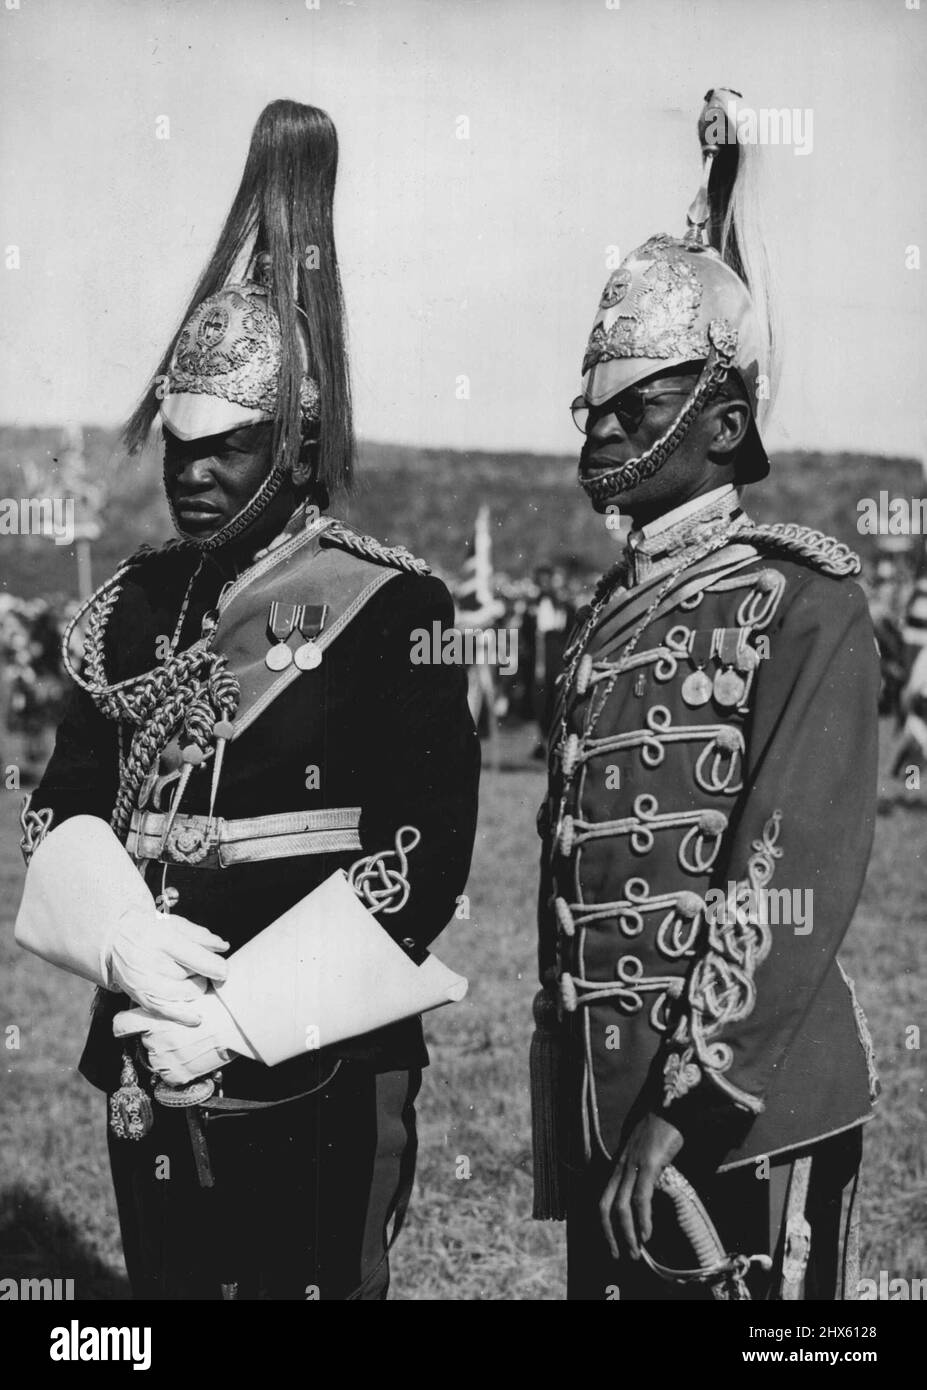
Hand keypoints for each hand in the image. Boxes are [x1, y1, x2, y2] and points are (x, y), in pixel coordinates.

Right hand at [106, 907, 228, 1024]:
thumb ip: (200, 935)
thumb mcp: (174, 924)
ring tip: (188, 978)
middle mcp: (151, 961)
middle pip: (192, 976)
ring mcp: (144, 981)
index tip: (224, 970)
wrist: (114, 940)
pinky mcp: (140, 996)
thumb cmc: (150, 930)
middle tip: (196, 967)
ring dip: (195, 988)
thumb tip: (224, 947)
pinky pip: (166, 1012)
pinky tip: (197, 1018)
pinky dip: (184, 1016)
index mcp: (161, 938)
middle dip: (202, 974)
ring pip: (185, 994)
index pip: (195, 957)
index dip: (216, 967)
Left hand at [113, 988, 255, 1086]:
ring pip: (157, 1060)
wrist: (235, 1022)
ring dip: (169, 1055)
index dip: (127, 1024)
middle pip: (145, 1041)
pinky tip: (195, 1058)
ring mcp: (163, 1059)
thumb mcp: (187, 993)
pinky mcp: (176, 1074)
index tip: (133, 1025)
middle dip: (159, 1038)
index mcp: (151, 1016)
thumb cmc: (216, 1002)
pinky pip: (170, 1077)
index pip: (121, 1024)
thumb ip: (169, 1001)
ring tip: (192, 1044)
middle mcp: (152, 1039)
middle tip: (182, 1031)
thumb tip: (165, 1001)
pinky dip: (181, 1071)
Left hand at [599, 1112, 683, 1261]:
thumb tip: (649, 1188)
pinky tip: (647, 1233)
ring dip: (627, 1233)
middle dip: (611, 1235)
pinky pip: (641, 1196)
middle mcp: (621, 1167)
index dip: (605, 1224)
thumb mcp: (644, 1151)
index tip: (613, 1243)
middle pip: (605, 1207)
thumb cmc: (659, 1127)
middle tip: (620, 1255)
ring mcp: (633, 1165)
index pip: (603, 1199)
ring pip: (621, 1206)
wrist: (668, 1104)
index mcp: (619, 1165)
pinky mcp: (649, 1164)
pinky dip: (643, 1218)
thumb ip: (641, 1169)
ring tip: (636, 1251)